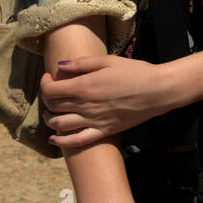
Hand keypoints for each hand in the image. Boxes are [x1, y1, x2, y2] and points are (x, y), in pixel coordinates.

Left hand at [41, 56, 174, 147]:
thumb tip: (60, 66)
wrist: (158, 90)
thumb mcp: (108, 60)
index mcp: (83, 86)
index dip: (44, 83)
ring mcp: (93, 120)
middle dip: (47, 98)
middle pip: (52, 106)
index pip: (50, 89)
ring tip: (52, 113)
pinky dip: (61, 142)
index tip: (49, 78)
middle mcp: (84, 105)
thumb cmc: (135, 72)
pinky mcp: (103, 131)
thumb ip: (82, 63)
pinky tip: (55, 139)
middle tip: (53, 92)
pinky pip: (76, 141)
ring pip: (59, 125)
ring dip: (49, 119)